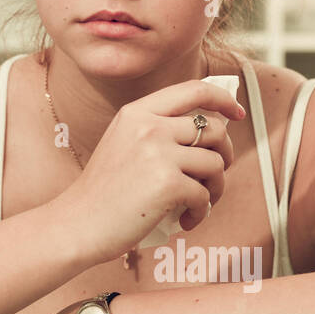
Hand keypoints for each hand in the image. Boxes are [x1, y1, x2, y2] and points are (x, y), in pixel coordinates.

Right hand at [53, 78, 245, 265]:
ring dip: (216, 187)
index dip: (223, 99)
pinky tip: (185, 221)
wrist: (77, 223)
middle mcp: (148, 127)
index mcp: (137, 112)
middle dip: (225, 154)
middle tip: (214, 175)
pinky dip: (201, 211)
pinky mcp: (167, 183)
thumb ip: (158, 130)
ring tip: (198, 203)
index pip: (193, 90)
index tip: (237, 113)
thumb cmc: (103, 191)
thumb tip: (212, 129)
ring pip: (215, 163)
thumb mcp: (123, 143)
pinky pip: (206, 194)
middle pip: (214, 129)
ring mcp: (158, 153)